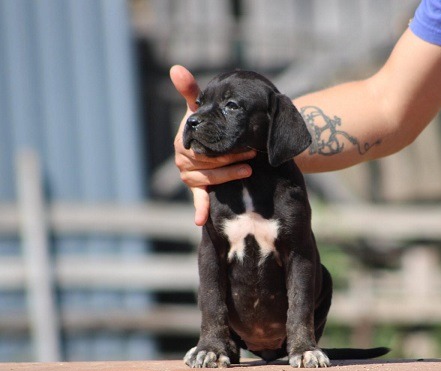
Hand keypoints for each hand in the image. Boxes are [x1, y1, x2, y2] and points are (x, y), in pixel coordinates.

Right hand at [170, 65, 255, 225]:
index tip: (245, 144)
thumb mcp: (200, 108)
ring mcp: (189, 176)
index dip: (224, 148)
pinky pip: (197, 200)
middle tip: (253, 154)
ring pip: (208, 180)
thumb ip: (190, 91)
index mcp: (183, 142)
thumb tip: (175, 68)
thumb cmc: (209, 123)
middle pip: (207, 164)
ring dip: (227, 177)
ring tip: (248, 170)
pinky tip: (201, 220)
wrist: (217, 139)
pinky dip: (199, 209)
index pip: (203, 149)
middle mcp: (183, 160)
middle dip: (230, 159)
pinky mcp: (197, 189)